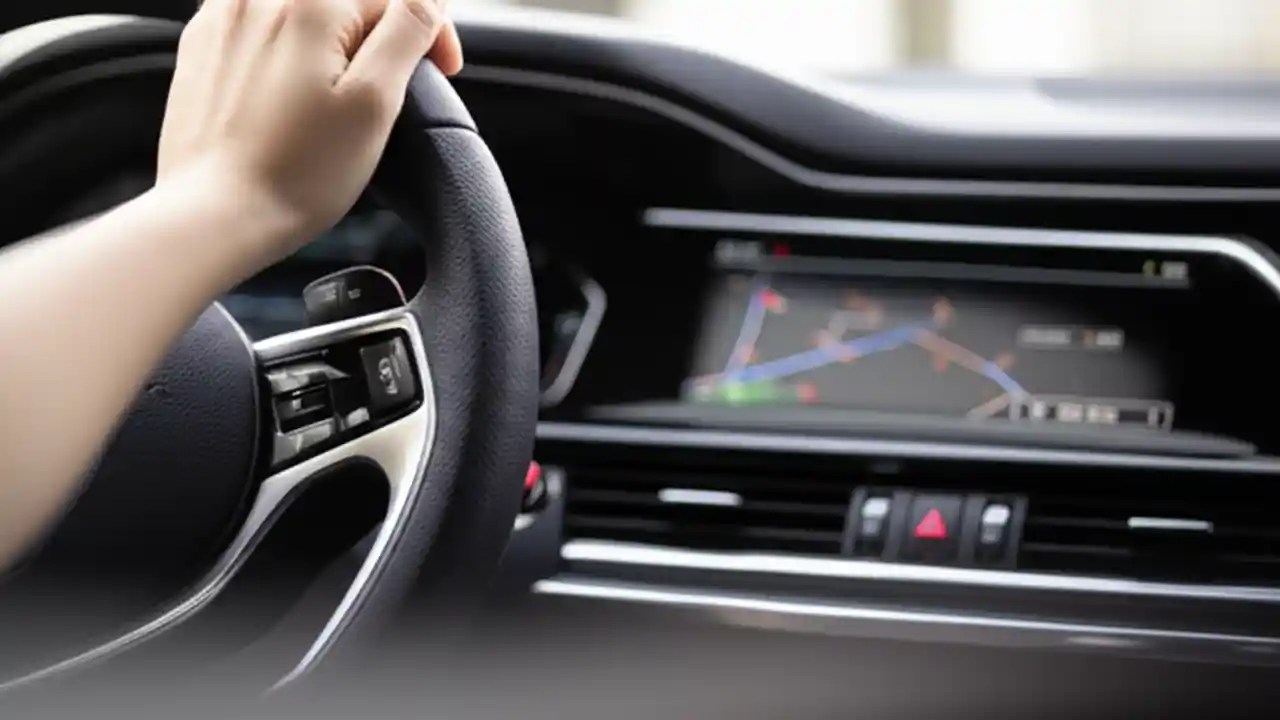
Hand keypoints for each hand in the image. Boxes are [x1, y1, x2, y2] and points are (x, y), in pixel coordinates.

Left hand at [157, 0, 462, 264]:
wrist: (215, 214)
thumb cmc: (296, 172)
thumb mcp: (375, 101)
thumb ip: (408, 31)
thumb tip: (429, 0)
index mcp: (310, 2)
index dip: (431, 28)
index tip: (441, 70)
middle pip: (350, 1)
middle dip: (379, 35)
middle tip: (387, 90)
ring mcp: (224, 16)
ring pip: (308, 12)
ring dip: (335, 40)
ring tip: (335, 97)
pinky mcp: (204, 43)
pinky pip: (265, 25)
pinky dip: (291, 48)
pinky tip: (293, 97)